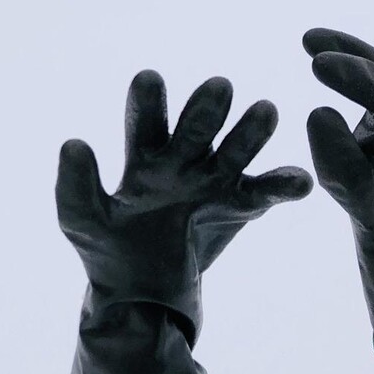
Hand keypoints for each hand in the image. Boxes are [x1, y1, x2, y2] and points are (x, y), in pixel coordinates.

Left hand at [57, 71, 310, 373]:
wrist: (142, 296)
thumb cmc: (108, 250)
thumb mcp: (83, 221)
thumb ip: (75, 187)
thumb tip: (73, 143)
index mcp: (141, 158)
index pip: (144, 122)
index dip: (146, 101)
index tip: (148, 78)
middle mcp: (180, 161)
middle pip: (194, 129)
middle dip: (204, 108)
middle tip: (217, 86)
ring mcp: (212, 181)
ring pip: (234, 150)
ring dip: (249, 132)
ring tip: (266, 110)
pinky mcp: (238, 206)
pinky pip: (264, 192)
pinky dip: (283, 185)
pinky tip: (300, 182)